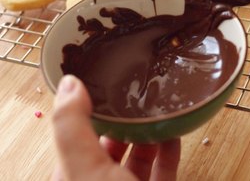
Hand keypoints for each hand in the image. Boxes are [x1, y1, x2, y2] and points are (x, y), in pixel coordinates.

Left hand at [51, 75, 180, 180]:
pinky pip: (164, 167)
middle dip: (124, 120)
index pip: (78, 135)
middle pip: (112, 144)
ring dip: (149, 133)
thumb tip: (69, 83)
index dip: (89, 111)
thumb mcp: (83, 167)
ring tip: (157, 110)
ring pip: (139, 155)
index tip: (102, 87)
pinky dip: (169, 151)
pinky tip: (174, 134)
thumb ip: (73, 127)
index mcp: (76, 174)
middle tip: (136, 95)